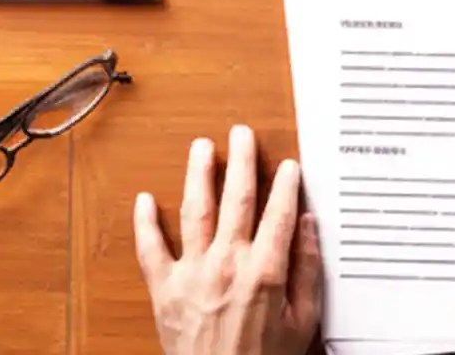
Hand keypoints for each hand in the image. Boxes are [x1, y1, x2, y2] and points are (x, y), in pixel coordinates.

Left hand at [133, 125, 322, 354]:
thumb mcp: (303, 321)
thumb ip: (308, 271)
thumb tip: (310, 227)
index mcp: (265, 270)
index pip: (278, 213)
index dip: (285, 185)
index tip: (288, 165)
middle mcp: (227, 263)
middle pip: (236, 199)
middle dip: (241, 161)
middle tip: (241, 133)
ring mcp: (192, 273)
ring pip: (195, 211)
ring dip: (199, 174)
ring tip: (202, 147)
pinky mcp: (164, 289)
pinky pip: (150, 249)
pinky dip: (145, 223)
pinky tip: (144, 199)